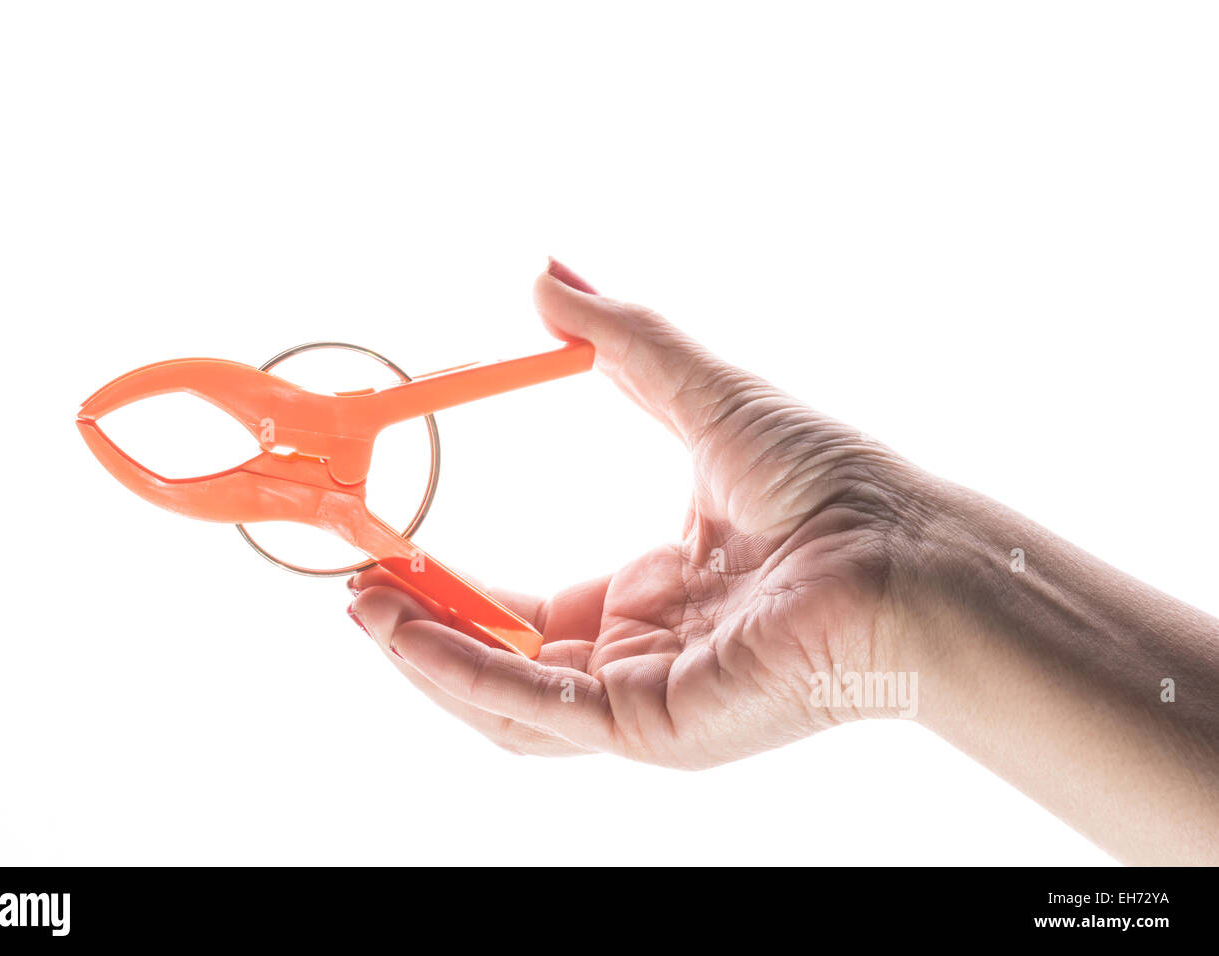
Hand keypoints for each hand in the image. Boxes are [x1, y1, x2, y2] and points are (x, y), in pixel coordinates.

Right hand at [348, 259, 926, 767]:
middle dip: (425, 629)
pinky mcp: (655, 728)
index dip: (457, 590)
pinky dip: (465, 673)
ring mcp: (646, 698)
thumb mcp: (696, 393)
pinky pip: (539, 712)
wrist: (902, 547)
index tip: (395, 552)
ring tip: (365, 609)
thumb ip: (616, 341)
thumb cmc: (829, 480)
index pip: (532, 609)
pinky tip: (407, 633)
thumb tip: (547, 272)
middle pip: (505, 660)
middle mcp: (643, 655)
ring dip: (428, 657)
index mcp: (651, 598)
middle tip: (358, 587)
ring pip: (509, 701)